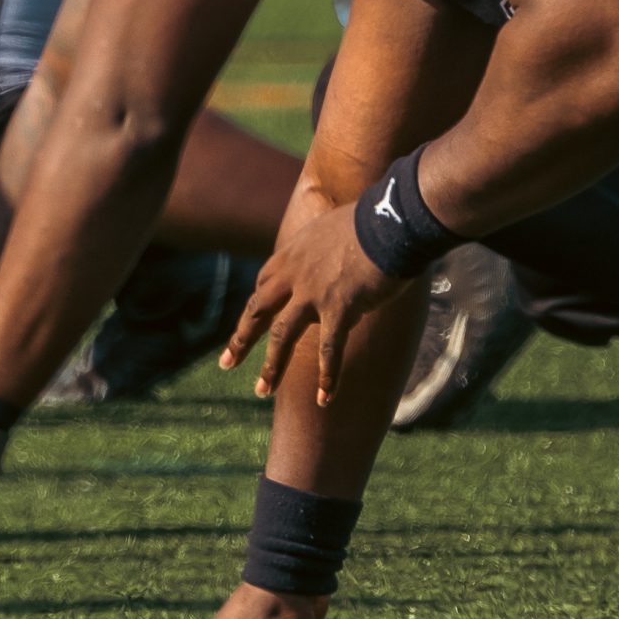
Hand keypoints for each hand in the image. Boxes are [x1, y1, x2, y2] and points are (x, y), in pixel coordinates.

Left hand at [220, 204, 408, 405]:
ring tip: (262, 391)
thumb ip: (325, 246)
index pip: (265, 283)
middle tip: (226, 363)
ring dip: (271, 366)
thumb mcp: (334, 228)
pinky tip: (323, 398)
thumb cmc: (373, 220)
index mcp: (294, 253)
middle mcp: (295, 273)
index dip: (257, 304)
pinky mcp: (339, 308)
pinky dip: (326, 376)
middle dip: (241, 339)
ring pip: (283, 335)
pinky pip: (328, 349)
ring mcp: (314, 292)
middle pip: (258, 310)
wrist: (392, 221)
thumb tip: (334, 252)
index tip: (251, 321)